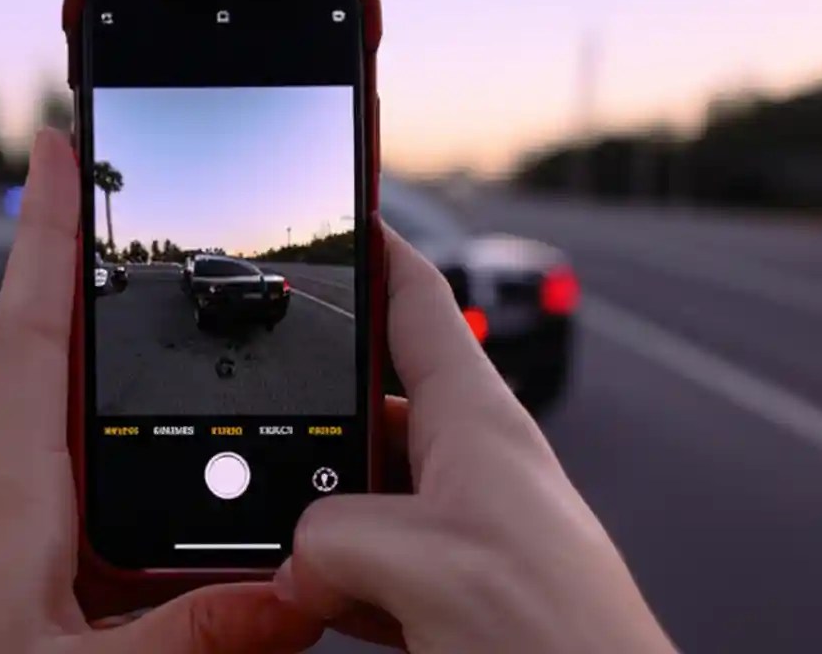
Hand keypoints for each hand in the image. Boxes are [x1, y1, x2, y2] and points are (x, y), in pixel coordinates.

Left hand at [0, 129, 322, 653]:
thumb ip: (193, 638)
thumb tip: (299, 587)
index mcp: (6, 505)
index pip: (33, 336)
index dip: (48, 232)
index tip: (59, 148)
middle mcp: (3, 517)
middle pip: (97, 418)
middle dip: (161, 379)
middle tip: (232, 362)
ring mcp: (9, 562)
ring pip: (112, 499)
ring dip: (175, 504)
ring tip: (248, 546)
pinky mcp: (17, 602)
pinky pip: (100, 556)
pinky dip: (157, 567)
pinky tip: (196, 604)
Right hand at [273, 224, 676, 652]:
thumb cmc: (561, 638)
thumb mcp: (425, 563)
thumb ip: (332, 536)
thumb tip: (294, 556)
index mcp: (475, 420)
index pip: (417, 299)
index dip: (374, 247)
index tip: (336, 211)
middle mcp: (464, 462)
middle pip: (364, 403)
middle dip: (308, 421)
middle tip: (260, 440)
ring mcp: (452, 526)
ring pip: (354, 490)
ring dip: (314, 517)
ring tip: (286, 546)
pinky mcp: (443, 585)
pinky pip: (364, 558)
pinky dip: (328, 575)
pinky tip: (312, 598)